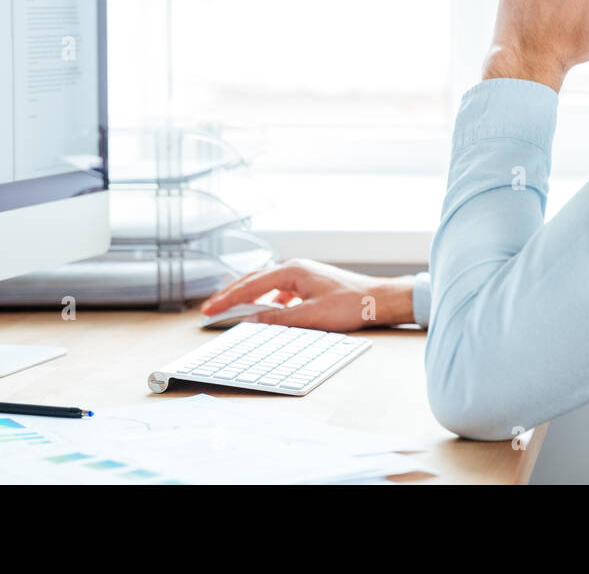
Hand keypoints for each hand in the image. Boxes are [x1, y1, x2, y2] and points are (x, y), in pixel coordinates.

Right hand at [200, 259, 416, 331]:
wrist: (378, 300)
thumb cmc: (351, 304)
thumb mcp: (311, 316)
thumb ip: (279, 318)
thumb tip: (252, 320)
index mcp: (292, 271)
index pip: (251, 285)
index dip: (228, 299)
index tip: (209, 309)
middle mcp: (295, 268)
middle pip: (253, 280)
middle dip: (231, 294)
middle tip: (210, 308)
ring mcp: (302, 274)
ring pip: (265, 284)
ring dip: (247, 296)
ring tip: (230, 308)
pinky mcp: (309, 283)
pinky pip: (279, 290)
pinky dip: (266, 299)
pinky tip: (266, 311)